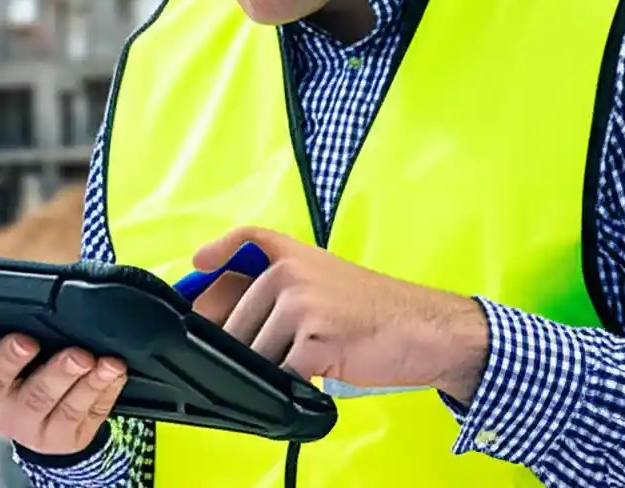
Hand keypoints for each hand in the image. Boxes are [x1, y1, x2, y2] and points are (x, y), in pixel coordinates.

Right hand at [0, 334, 127, 454]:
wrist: (13, 413)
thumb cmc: (9, 369)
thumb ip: (15, 323)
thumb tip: (49, 284)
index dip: (10, 357)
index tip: (26, 340)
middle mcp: (13, 414)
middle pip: (37, 396)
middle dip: (60, 374)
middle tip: (79, 356)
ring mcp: (42, 430)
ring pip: (68, 411)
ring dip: (92, 385)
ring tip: (109, 365)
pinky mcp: (69, 439)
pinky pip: (92, 417)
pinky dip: (107, 394)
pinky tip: (116, 374)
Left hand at [193, 227, 488, 404]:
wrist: (426, 329)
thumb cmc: (375, 312)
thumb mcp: (324, 282)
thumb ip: (279, 290)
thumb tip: (224, 321)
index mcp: (292, 256)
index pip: (245, 241)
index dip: (218, 252)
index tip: (198, 264)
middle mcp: (289, 273)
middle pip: (236, 321)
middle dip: (247, 348)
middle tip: (288, 351)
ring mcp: (299, 304)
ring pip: (254, 351)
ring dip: (274, 367)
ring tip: (311, 358)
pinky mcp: (312, 338)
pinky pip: (281, 372)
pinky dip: (294, 382)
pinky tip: (319, 373)